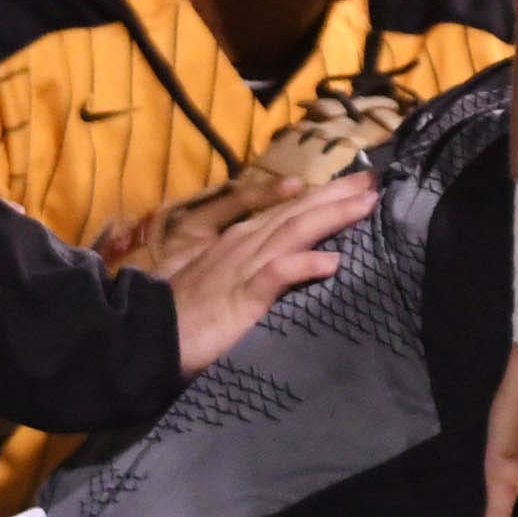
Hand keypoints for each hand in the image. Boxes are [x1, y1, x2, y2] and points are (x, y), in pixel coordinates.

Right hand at [165, 175, 376, 375]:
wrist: (144, 336)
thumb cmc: (176, 309)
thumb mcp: (207, 274)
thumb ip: (244, 264)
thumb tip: (283, 257)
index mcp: (235, 239)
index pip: (284, 210)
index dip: (320, 195)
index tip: (355, 183)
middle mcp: (241, 245)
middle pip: (295, 213)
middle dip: (335, 194)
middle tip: (373, 180)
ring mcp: (240, 268)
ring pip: (291, 233)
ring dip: (331, 216)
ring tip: (367, 203)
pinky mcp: (239, 298)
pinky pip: (274, 277)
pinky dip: (302, 266)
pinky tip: (332, 263)